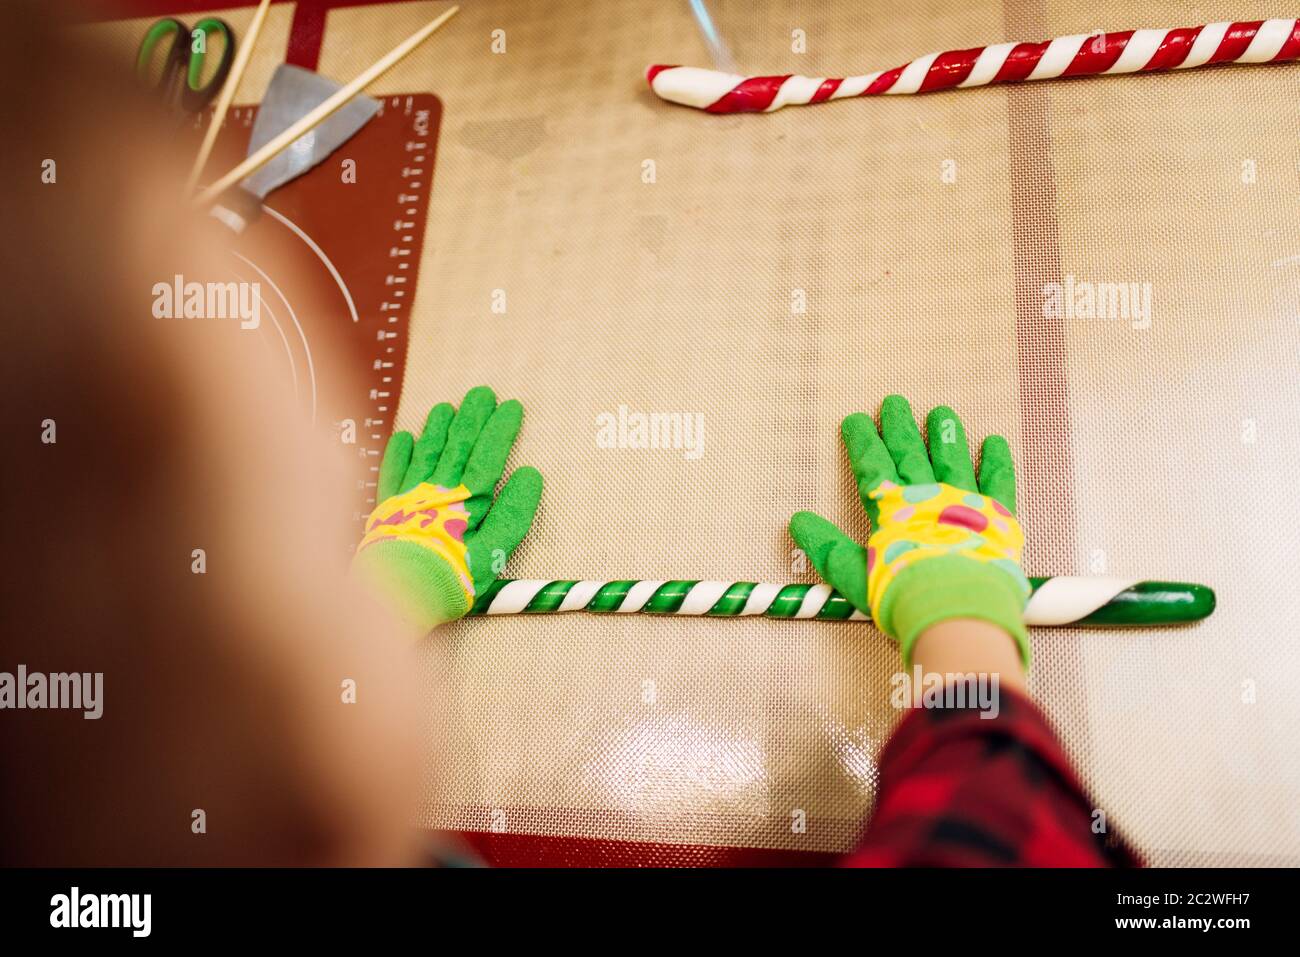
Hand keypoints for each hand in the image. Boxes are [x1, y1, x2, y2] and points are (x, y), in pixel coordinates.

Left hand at [353, 386, 541, 632]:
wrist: (396, 593)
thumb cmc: (452, 576)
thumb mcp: (494, 551)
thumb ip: (513, 513)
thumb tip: (531, 475)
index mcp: (469, 498)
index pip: (490, 454)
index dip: (501, 429)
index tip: (512, 406)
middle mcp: (439, 489)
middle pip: (458, 445)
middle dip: (472, 417)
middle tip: (482, 392)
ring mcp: (410, 496)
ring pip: (427, 452)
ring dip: (438, 427)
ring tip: (446, 407)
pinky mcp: (388, 509)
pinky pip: (394, 472)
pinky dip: (399, 453)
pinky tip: (404, 437)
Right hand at [789, 395, 1030, 666]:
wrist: (955, 607)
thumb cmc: (901, 593)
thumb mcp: (852, 574)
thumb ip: (827, 547)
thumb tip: (798, 521)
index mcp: (891, 508)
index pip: (872, 465)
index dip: (862, 441)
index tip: (855, 419)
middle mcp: (927, 496)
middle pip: (910, 453)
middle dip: (899, 427)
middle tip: (894, 402)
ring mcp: (963, 503)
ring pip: (952, 459)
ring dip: (944, 435)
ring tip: (941, 412)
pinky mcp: (996, 518)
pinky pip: (998, 482)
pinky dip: (996, 462)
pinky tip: (995, 442)